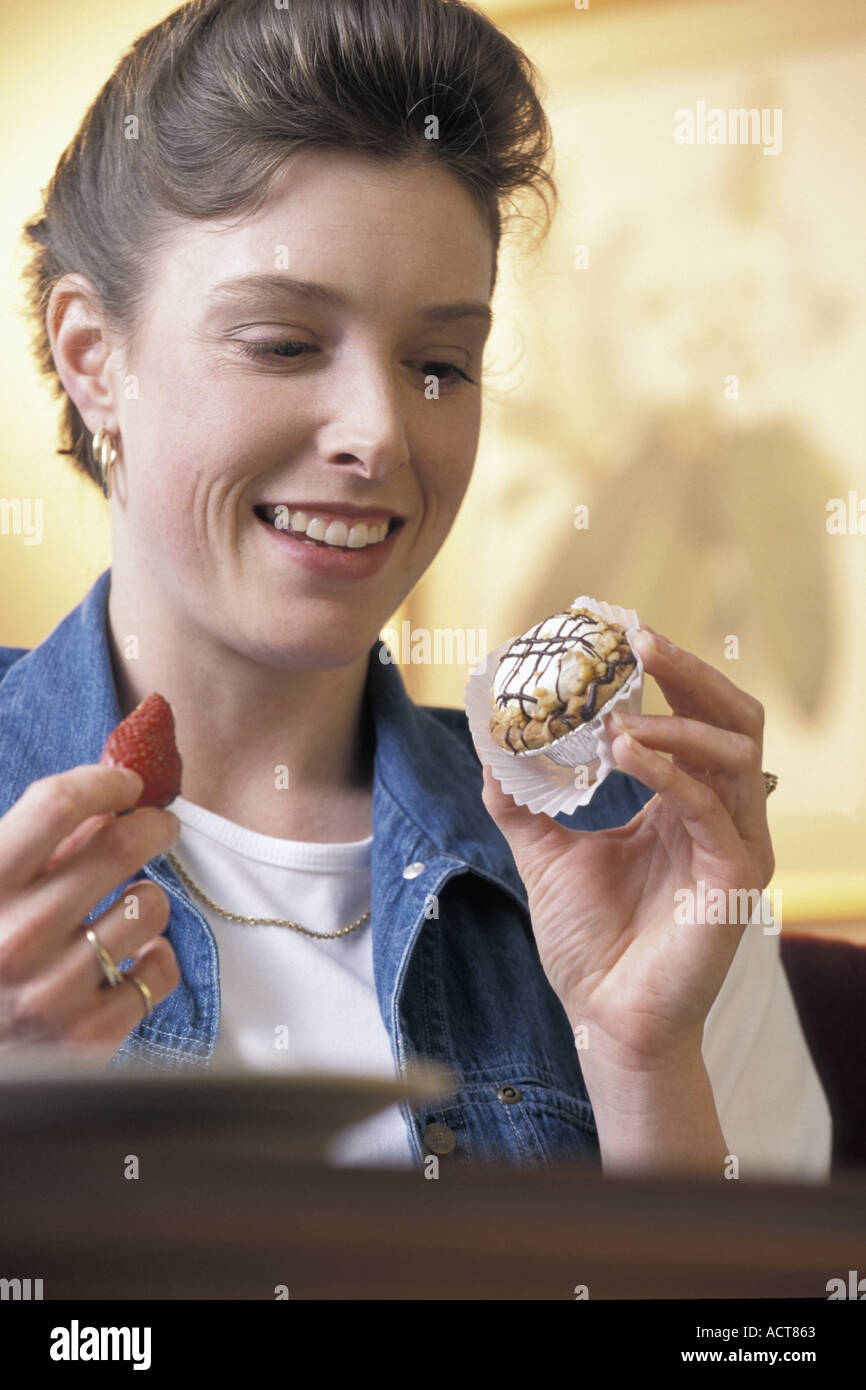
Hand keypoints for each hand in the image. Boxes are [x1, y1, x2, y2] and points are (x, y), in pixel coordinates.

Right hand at [0, 765, 180, 1063]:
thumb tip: (103, 807)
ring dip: (150, 896)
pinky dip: (155, 957)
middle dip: (152, 825)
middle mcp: (17, 937)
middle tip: (158, 827)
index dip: (102, 782)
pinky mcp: (89, 1034)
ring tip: (129, 906)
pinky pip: (161, 969)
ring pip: (151, 905)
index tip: (126, 783)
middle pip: (119, 846)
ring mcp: (55, 989)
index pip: (54, 806)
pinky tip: (132, 957)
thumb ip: (30, 851)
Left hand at [478, 626, 774, 1074]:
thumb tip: (488, 750)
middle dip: (691, 673)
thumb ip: (524, 802)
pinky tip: (627, 753)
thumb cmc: (591, 946)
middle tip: (640, 641)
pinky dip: (670, 773)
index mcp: (685, 806)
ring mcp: (735, 846)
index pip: (696, 718)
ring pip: (735, 753)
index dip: (668, 674)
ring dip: (678, 722)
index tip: (620, 635)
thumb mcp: (547, 856)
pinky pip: (711, 808)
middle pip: (734, 719)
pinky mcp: (735, 879)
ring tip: (621, 715)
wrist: (605, 1022)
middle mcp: (720, 818)